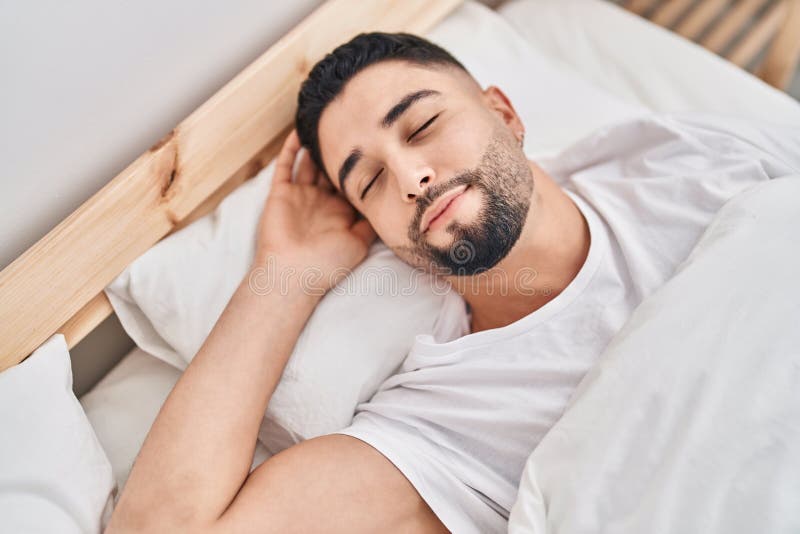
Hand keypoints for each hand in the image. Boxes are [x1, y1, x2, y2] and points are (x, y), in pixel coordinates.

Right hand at [253, 129, 375, 293]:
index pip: (352, 182)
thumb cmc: (328, 262)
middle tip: (354, 123)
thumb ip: (372, 220)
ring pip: (310, 163)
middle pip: (331, 169)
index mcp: (341, 212)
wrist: (293, 273)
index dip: (362, 164)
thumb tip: (392, 201)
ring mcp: (301, 196)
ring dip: (317, 145)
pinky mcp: (281, 193)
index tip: (375, 142)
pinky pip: (285, 165)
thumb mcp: (360, 241)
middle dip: (340, 150)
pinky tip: (300, 130)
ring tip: (328, 121)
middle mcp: (321, 201)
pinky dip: (291, 148)